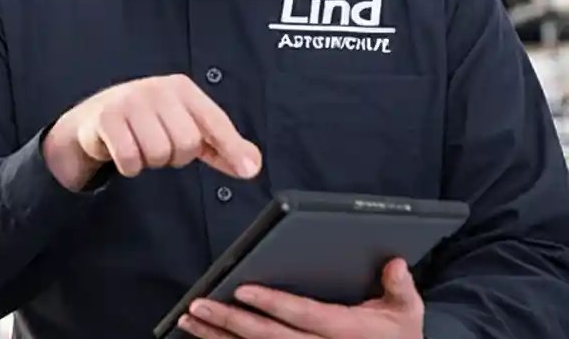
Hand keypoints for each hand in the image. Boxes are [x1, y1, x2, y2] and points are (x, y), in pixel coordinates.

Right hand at [41, 74, 260, 190]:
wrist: (96, 116)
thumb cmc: (149, 121)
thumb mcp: (187, 126)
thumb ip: (222, 145)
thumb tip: (252, 165)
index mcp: (182, 89)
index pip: (214, 121)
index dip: (231, 148)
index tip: (247, 170)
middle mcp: (157, 90)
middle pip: (186, 144)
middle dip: (175, 156)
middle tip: (161, 146)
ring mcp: (130, 102)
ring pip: (157, 154)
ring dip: (150, 162)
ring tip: (142, 147)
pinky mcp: (106, 118)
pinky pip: (129, 159)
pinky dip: (129, 166)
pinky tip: (125, 153)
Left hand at [178, 258, 423, 338]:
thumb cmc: (397, 337)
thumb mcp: (406, 313)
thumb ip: (400, 288)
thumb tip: (394, 263)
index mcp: (347, 332)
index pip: (304, 316)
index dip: (273, 303)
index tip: (243, 289)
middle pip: (269, 337)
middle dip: (231, 320)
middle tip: (198, 304)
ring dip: (218, 336)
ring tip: (189, 318)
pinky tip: (204, 335)